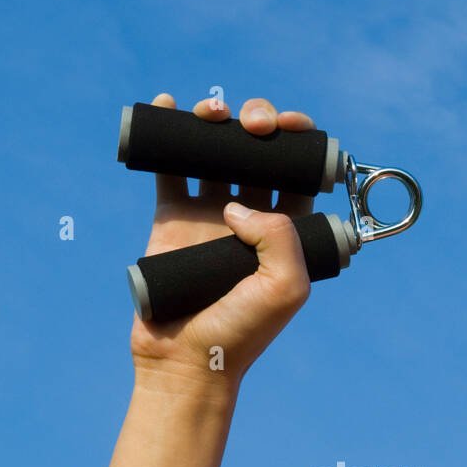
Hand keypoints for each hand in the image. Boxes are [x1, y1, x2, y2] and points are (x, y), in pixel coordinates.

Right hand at [130, 91, 316, 390]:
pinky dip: (167, 132)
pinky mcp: (170, 218)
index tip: (291, 126)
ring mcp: (208, 214)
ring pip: (215, 150)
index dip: (300, 140)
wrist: (185, 362)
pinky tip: (166, 105)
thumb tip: (236, 205)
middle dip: (258, 123)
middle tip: (252, 125)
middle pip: (258, 151)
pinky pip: (169, 166)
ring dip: (215, 119)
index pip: (299, 171)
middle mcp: (250, 217)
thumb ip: (280, 237)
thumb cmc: (241, 334)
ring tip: (208, 112)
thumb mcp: (284, 288)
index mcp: (287, 231)